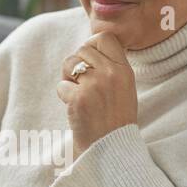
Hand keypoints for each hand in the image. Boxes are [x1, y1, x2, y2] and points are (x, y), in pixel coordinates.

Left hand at [55, 31, 137, 160]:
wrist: (111, 148)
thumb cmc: (115, 119)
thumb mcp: (124, 88)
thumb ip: (111, 67)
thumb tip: (90, 46)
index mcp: (124, 70)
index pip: (105, 38)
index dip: (93, 45)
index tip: (91, 61)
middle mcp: (111, 74)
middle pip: (83, 49)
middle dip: (78, 64)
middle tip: (82, 83)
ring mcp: (94, 85)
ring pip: (70, 63)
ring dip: (69, 77)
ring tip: (79, 94)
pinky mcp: (78, 98)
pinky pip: (61, 86)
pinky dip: (64, 96)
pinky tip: (76, 108)